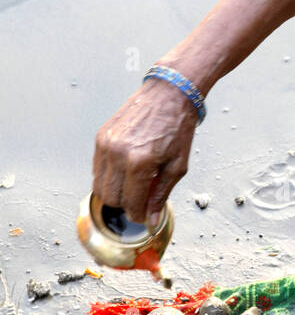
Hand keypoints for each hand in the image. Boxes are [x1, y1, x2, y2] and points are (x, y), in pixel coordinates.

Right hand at [92, 78, 198, 226]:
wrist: (168, 94)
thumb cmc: (177, 126)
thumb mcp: (177, 165)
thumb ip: (161, 194)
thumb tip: (152, 220)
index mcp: (139, 162)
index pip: (130, 203)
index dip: (139, 214)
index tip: (145, 214)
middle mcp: (118, 153)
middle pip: (110, 198)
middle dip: (125, 205)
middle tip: (140, 201)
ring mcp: (106, 144)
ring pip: (99, 186)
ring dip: (115, 192)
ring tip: (134, 185)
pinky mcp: (101, 137)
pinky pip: (97, 169)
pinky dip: (108, 177)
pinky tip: (125, 172)